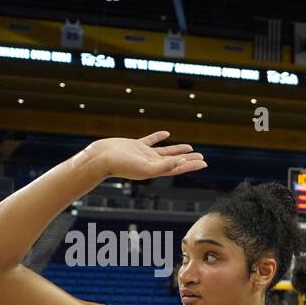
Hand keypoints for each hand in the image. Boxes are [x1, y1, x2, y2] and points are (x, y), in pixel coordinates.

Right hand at [86, 132, 205, 180]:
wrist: (101, 158)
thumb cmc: (121, 166)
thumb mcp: (146, 168)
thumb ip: (164, 166)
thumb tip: (182, 162)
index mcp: (156, 171)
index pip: (179, 168)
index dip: (192, 165)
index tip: (204, 163)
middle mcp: (152, 163)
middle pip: (175, 161)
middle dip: (189, 159)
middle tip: (202, 157)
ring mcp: (144, 154)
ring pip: (165, 151)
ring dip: (178, 150)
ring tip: (190, 148)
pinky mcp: (135, 145)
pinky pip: (150, 140)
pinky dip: (159, 137)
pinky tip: (166, 133)